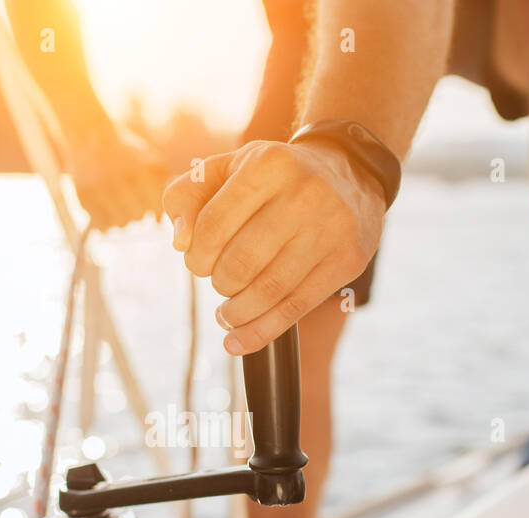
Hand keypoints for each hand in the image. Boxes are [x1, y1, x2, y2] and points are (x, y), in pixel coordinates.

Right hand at [67, 125, 167, 230]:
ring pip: (121, 223)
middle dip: (136, 210)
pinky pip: (102, 224)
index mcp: (146, 170)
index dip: (152, 206)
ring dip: (121, 216)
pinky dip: (104, 219)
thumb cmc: (126, 152)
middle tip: (128, 197)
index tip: (145, 197)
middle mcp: (124, 180)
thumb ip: (161, 187)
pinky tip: (104, 205)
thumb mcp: (150, 161)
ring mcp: (103, 189)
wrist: (91, 136)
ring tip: (116, 201)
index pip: (156, 208)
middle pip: (138, 216)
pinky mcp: (85, 196)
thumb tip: (158, 221)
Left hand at [163, 139, 385, 354]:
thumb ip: (187, 197)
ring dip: (236, 313)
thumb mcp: (227, 169)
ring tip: (227, 315)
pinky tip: (237, 342)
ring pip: (268, 291)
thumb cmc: (273, 178)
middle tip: (220, 282)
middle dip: (218, 283)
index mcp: (268, 164)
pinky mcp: (348, 260)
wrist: (349, 173)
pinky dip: (260, 333)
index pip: (212, 226)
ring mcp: (331, 228)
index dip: (196, 256)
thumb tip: (180, 242)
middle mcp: (304, 193)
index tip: (199, 263)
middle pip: (240, 263)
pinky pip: (295, 309)